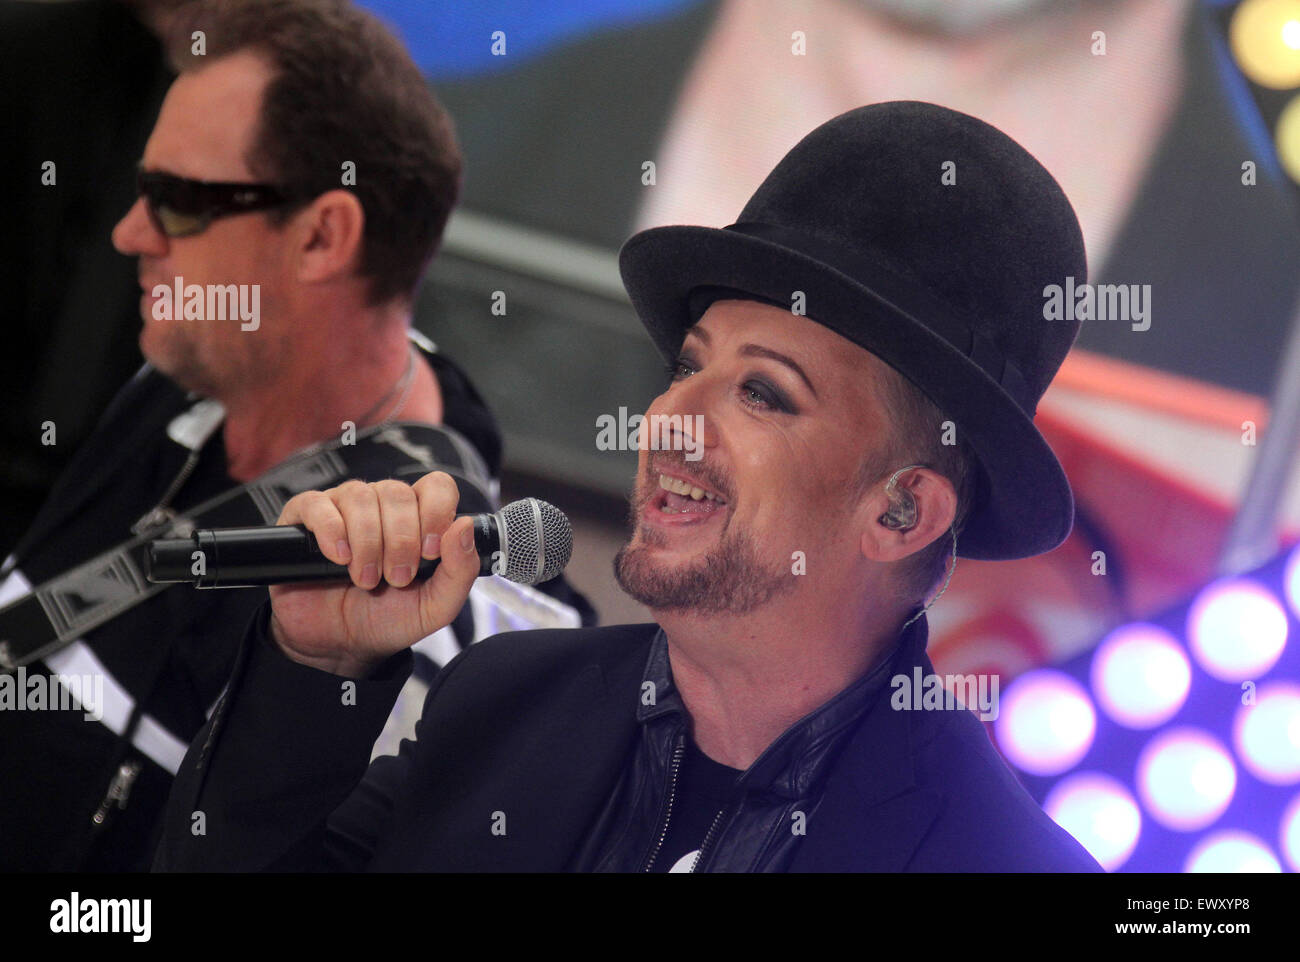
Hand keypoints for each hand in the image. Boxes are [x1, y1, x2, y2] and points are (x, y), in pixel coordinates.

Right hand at [267, 472, 478, 676]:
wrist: (340, 645)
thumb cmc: (388, 618)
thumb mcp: (436, 606)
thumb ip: (460, 570)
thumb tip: (464, 525)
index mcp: (418, 517)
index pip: (436, 485)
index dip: (436, 512)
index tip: (429, 551)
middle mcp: (382, 505)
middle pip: (397, 492)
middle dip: (400, 541)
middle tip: (395, 578)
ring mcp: (343, 507)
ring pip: (360, 496)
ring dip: (367, 543)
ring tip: (364, 579)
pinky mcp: (305, 518)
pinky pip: (318, 504)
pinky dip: (331, 531)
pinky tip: (338, 558)